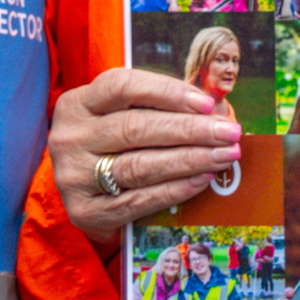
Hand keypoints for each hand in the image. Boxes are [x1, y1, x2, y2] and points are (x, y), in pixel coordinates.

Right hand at [48, 67, 241, 243]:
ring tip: (223, 156)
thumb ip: (156, 109)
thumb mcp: (119, 117)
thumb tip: (214, 110)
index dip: (167, 92)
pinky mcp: (86, 212)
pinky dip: (175, 190)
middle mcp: (70, 138)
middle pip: (135, 128)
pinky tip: (202, 180)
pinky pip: (139, 200)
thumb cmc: (110, 146)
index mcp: (76, 104)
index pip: (121, 86)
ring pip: (139, 166)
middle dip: (190, 130)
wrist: (82, 196)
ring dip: (189, 160)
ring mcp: (74, 177)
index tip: (207, 103)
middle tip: (229, 133)